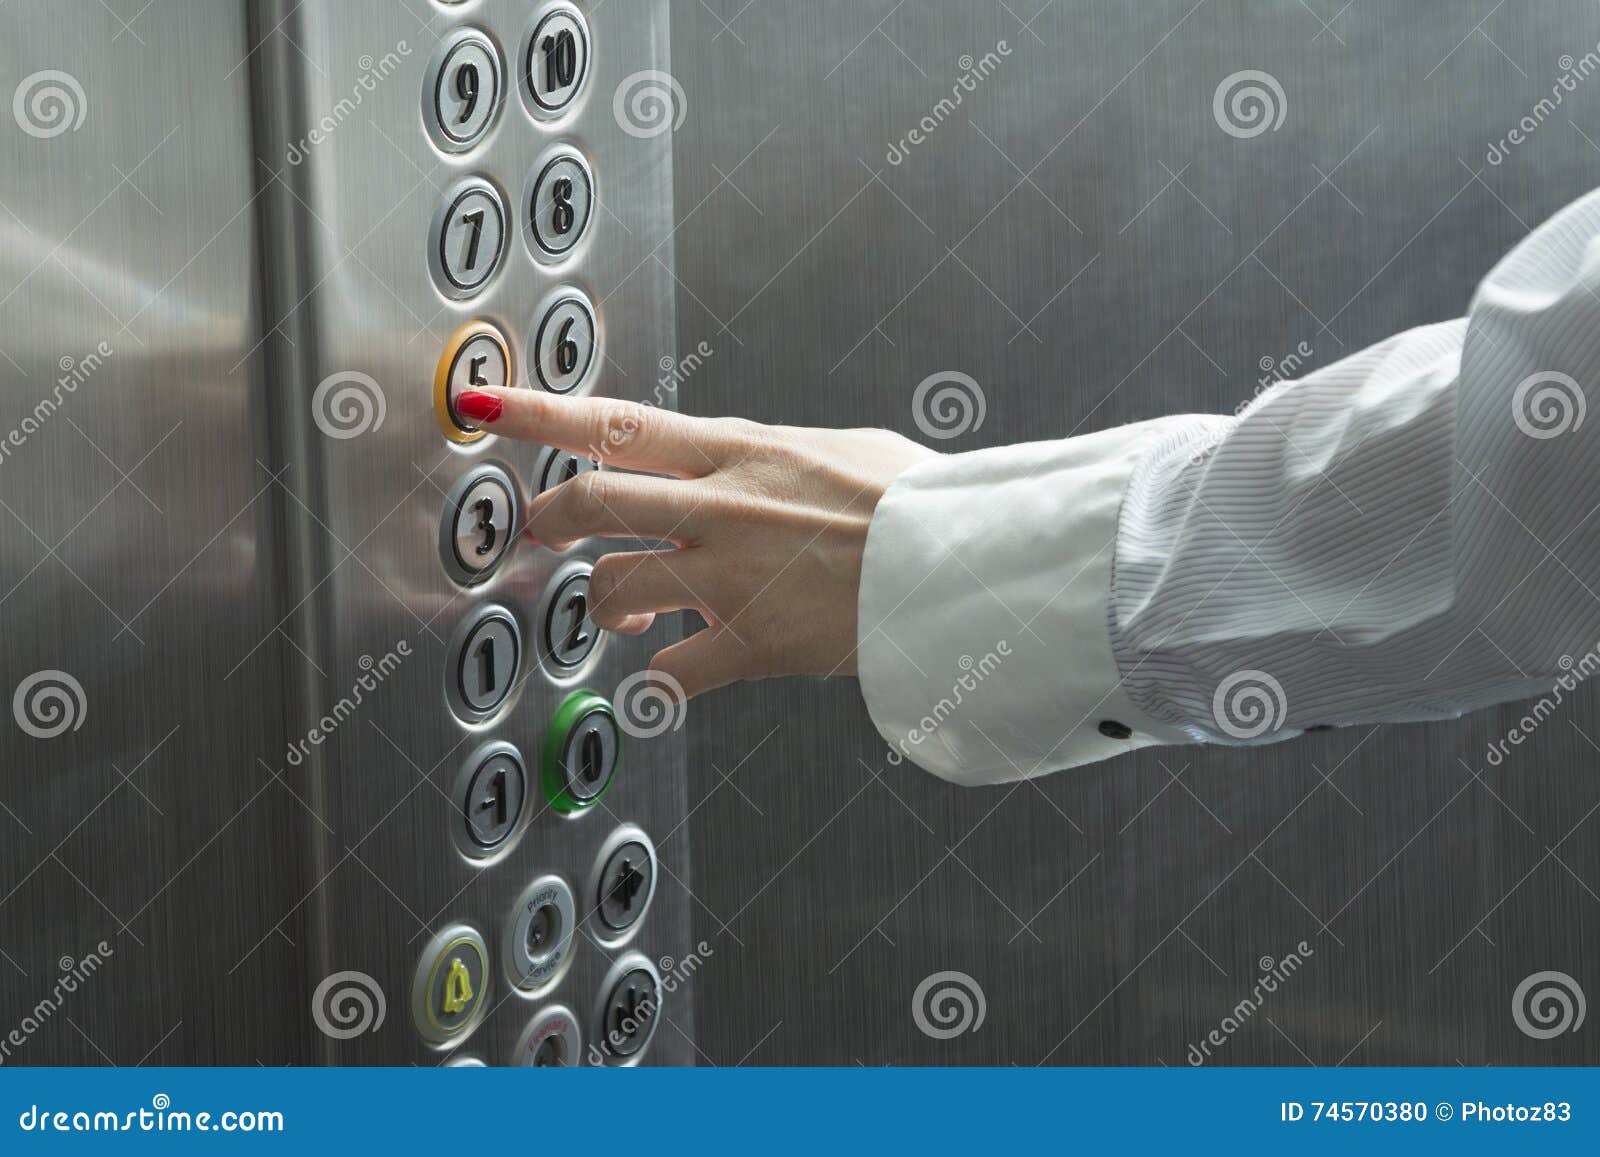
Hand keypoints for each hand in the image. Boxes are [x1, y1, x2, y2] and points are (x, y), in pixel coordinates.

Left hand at [455, 388, 934, 698]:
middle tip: (536, 527)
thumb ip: (774, 455)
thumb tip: (745, 460)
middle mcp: (718, 508)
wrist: (966, 564)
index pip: (616, 422)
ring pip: (614, 589)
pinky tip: (666, 679)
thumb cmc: (921, 501)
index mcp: (740, 451)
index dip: (538, 411)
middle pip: (590, 503)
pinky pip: (670, 673)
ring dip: (601, 602)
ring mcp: (728, 578)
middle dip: (547, 517)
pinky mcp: (750, 644)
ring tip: (614, 611)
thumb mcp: (840, 448)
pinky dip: (659, 680)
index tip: (481, 405)